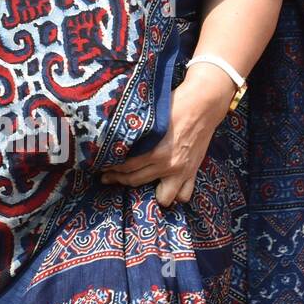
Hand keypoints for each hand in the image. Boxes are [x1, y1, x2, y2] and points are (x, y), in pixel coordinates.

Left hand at [99, 64, 234, 206]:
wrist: (203, 105)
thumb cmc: (174, 106)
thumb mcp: (151, 119)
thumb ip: (137, 134)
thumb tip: (116, 139)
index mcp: (156, 151)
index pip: (126, 166)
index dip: (110, 168)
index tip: (100, 166)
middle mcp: (168, 165)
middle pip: (136, 181)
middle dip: (118, 179)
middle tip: (106, 177)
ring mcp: (182, 171)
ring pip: (163, 198)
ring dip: (151, 194)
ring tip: (139, 183)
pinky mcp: (193, 172)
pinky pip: (183, 195)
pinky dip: (175, 194)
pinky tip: (164, 186)